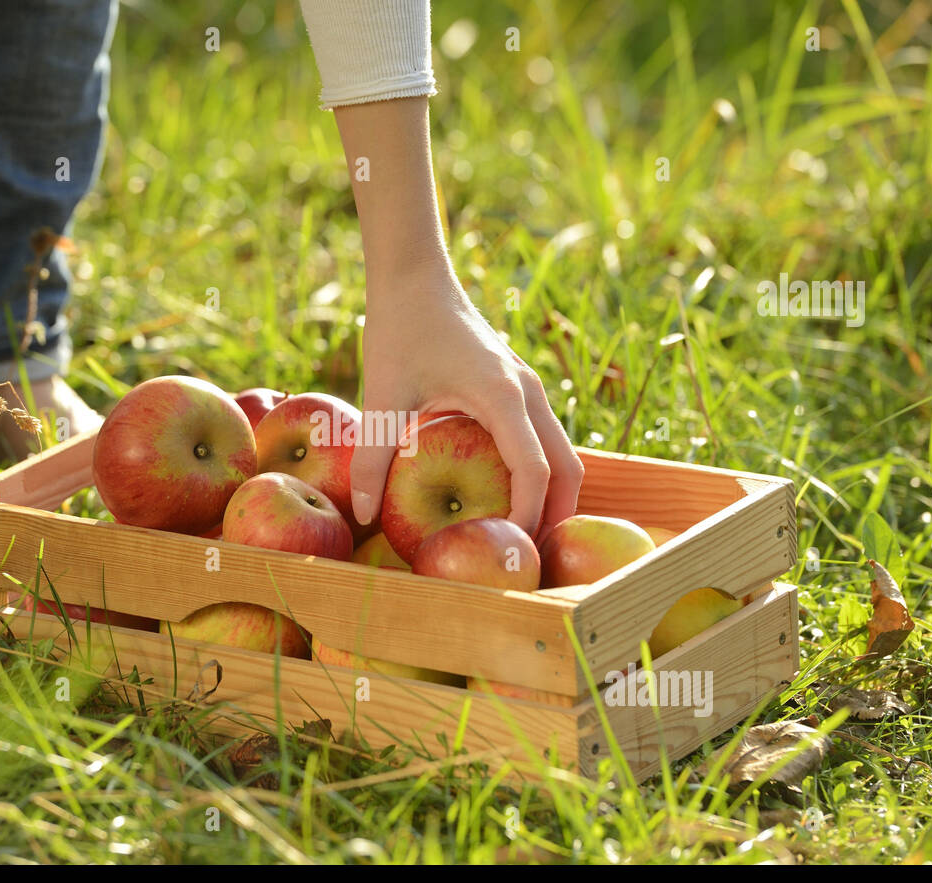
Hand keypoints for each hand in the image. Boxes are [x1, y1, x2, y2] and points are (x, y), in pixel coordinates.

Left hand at [349, 262, 582, 538]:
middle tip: (530, 557)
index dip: (530, 514)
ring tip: (525, 535)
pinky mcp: (518, 386)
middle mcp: (528, 393)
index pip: (536, 471)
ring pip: (562, 452)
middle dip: (557, 515)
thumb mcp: (383, 394)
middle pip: (568, 467)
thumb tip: (363, 513)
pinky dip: (541, 473)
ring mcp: (528, 388)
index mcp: (503, 397)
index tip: (511, 548)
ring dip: (553, 494)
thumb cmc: (400, 329)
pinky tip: (509, 496)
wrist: (415, 277)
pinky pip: (544, 439)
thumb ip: (373, 454)